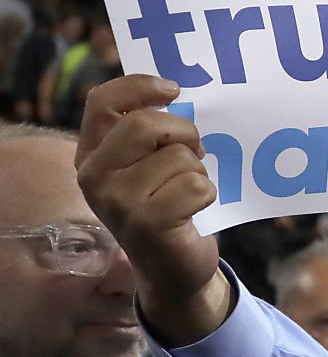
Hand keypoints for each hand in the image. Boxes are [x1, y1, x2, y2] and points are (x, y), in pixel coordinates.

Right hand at [74, 74, 228, 342]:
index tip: (173, 90)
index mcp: (91, 154)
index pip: (102, 101)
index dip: (139, 87)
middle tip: (195, 153)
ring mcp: (116, 201)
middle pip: (146, 125)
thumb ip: (149, 133)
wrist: (172, 270)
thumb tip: (176, 92)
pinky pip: (196, 186)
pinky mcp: (146, 223)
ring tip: (189, 192)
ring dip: (198, 172)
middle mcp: (94, 175)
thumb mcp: (147, 167)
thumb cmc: (167, 207)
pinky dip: (207, 195)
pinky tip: (194, 212)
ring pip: (179, 157)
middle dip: (185, 134)